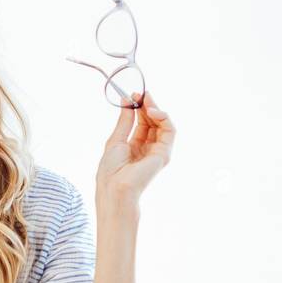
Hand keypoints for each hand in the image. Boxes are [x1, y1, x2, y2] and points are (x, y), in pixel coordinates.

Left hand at [96, 91, 174, 207]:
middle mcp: (148, 149)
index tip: (133, 95)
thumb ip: (125, 121)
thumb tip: (127, 102)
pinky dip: (163, 118)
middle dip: (148, 105)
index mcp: (135, 147)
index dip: (139, 108)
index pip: (142, 123)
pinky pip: (170, 131)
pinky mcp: (164, 154)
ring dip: (156, 109)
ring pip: (163, 124)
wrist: (115, 189)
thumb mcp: (116, 140)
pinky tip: (152, 111)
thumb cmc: (111, 170)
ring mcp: (157, 151)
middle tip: (141, 94)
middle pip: (153, 122)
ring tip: (146, 100)